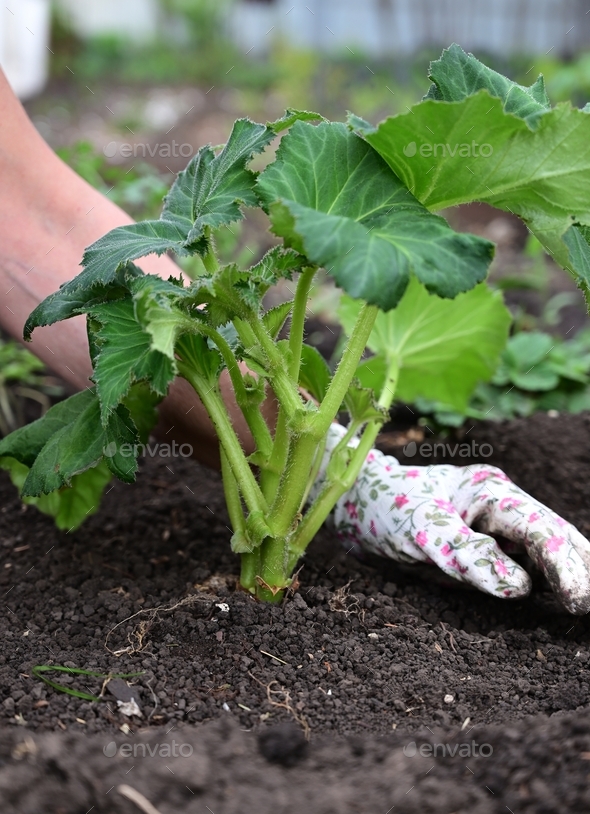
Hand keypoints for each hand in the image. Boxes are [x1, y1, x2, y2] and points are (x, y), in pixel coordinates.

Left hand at [314, 424, 589, 614]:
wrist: (360, 504)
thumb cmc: (387, 508)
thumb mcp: (420, 529)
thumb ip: (466, 554)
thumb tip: (519, 589)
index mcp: (490, 492)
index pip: (540, 530)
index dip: (565, 566)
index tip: (578, 601)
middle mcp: (502, 504)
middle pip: (555, 536)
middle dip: (579, 568)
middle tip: (588, 608)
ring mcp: (497, 523)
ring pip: (545, 550)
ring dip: (567, 574)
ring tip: (583, 604)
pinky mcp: (489, 541)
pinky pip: (525, 561)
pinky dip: (546, 579)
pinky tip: (562, 597)